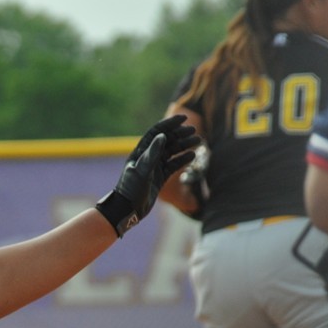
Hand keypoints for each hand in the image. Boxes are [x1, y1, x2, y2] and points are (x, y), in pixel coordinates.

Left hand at [96, 115, 200, 236]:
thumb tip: (162, 136)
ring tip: (198, 142)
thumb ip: (152, 154)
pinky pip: (173, 165)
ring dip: (184, 146)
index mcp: (141, 152)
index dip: (170, 124)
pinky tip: (193, 156)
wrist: (128, 209)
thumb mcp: (142, 171)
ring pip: (172, 152)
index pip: (157, 132)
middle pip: (166, 140)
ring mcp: (154, 167)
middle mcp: (148, 157)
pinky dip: (183, 160)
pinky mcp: (159, 177)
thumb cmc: (131, 189)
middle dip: (180, 134)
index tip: (184, 118)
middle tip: (194, 131)